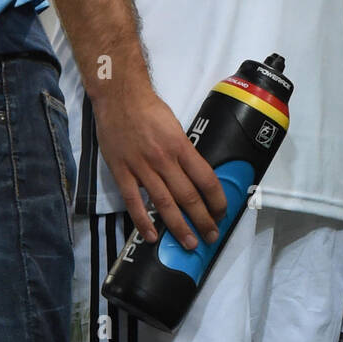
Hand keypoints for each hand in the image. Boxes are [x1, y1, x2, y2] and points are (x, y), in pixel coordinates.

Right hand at [92, 84, 227, 249]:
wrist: (120, 97)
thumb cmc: (150, 110)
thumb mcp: (175, 126)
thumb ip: (184, 151)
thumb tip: (195, 176)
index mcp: (181, 146)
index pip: (205, 178)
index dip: (216, 199)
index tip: (222, 212)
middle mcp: (164, 159)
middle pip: (188, 196)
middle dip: (203, 219)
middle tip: (211, 236)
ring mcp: (141, 167)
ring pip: (164, 203)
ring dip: (179, 226)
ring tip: (189, 243)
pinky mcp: (121, 172)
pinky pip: (133, 201)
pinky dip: (142, 221)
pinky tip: (151, 236)